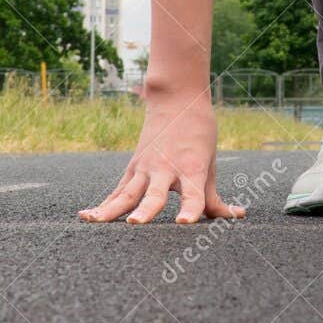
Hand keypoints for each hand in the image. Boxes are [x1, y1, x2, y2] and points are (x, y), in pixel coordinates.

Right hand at [78, 85, 246, 225]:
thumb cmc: (199, 134)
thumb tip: (235, 216)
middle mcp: (166, 168)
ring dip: (112, 209)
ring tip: (96, 222)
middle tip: (136, 223)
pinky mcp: (133, 168)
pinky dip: (103, 205)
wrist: (177, 99)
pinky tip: (86, 216)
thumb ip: (214, 196)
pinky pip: (117, 191)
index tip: (185, 222)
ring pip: (127, 192)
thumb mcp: (210, 162)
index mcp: (191, 167)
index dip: (190, 208)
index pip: (193, 194)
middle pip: (154, 194)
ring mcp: (146, 168)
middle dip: (145, 210)